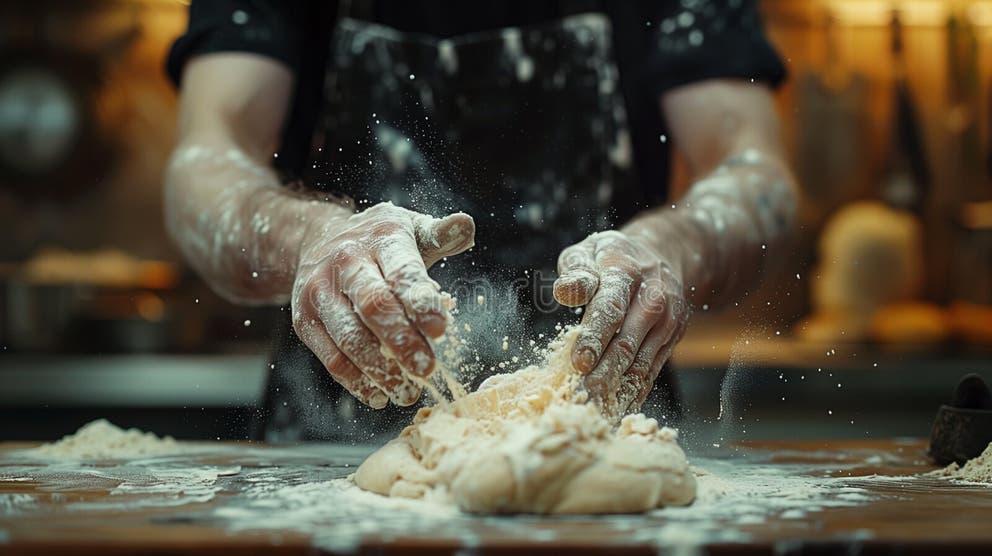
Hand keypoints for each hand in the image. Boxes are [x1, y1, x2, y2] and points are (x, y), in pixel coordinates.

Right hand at [292, 202, 474, 408]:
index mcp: (380, 238)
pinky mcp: (305, 320)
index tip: (441, 329)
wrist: (315, 238)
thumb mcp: (410, 228)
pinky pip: (330, 357)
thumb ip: (440, 234)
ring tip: (408, 392)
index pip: (402, 272)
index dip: (420, 301)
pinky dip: (355, 381)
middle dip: (402, 341)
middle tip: (427, 369)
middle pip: (373, 306)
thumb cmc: (378, 240)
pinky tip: (380, 395)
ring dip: (380, 370)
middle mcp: (346, 263)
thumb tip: (466, 226)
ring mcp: (320, 292)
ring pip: (349, 337)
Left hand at [553, 230, 689, 419]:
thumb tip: (565, 291)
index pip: (610, 309)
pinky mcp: (672, 339)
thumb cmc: (613, 257)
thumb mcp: (589, 250)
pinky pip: (651, 371)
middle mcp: (653, 298)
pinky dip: (633, 393)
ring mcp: (667, 321)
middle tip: (582, 397)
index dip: (594, 337)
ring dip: (617, 390)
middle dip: (604, 374)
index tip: (578, 363)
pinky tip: (615, 409)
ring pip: (641, 363)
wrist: (664, 255)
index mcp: (625, 272)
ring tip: (594, 410)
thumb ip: (576, 270)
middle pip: (627, 343)